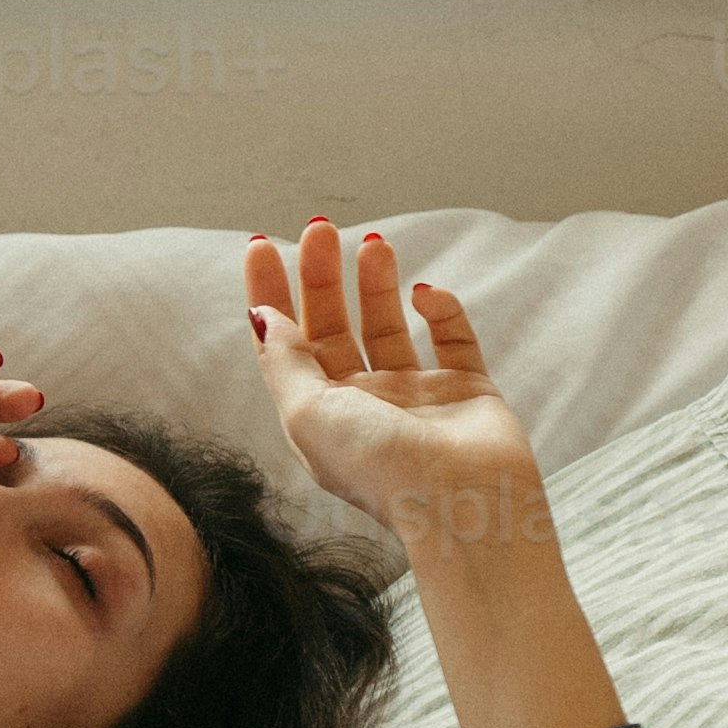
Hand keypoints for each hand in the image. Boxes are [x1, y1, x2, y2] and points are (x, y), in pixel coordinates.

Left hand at [242, 222, 548, 556]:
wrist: (465, 500)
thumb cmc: (377, 466)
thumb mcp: (306, 412)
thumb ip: (283, 360)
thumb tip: (260, 314)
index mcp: (317, 415)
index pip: (284, 343)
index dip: (269, 293)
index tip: (262, 242)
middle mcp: (362, 405)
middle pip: (333, 326)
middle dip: (323, 276)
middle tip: (321, 226)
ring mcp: (415, 398)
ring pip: (388, 326)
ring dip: (377, 282)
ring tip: (373, 242)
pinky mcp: (467, 391)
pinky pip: (452, 338)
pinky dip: (441, 309)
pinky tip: (426, 293)